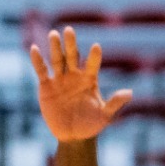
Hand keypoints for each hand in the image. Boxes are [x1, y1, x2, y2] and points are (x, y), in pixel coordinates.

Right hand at [30, 26, 132, 142]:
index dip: (94, 57)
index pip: (92, 65)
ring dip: (55, 47)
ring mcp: (60, 80)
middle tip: (69, 29)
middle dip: (70, 44)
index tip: (96, 47)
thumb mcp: (105, 115)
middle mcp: (74, 76)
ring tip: (53, 33)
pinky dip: (37, 60)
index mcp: (89, 80)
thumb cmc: (92, 124)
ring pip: (57, 60)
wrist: (73, 136)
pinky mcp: (46, 86)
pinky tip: (35, 49)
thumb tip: (130, 93)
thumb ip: (115, 103)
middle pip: (72, 56)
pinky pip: (41, 70)